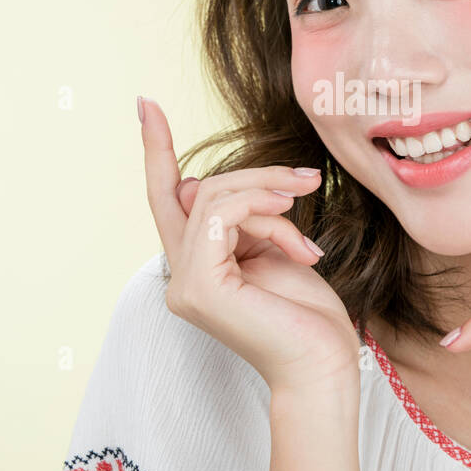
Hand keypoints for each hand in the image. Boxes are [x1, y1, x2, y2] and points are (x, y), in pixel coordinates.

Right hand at [138, 96, 360, 392]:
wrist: (324, 365)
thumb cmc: (307, 316)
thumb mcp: (273, 249)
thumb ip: (242, 218)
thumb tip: (208, 183)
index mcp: (197, 266)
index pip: (166, 198)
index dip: (156, 150)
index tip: (146, 105)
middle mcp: (180, 276)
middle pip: (200, 190)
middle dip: (258, 176)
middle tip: (308, 180)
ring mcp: (184, 284)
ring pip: (214, 197)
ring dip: (269, 196)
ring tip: (306, 222)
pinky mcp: (199, 287)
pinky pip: (222, 215)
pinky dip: (263, 212)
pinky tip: (295, 233)